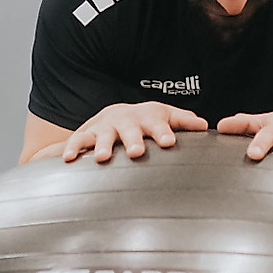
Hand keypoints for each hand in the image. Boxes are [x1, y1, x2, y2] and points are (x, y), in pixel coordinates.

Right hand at [62, 102, 208, 162]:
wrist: (115, 113)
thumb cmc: (146, 120)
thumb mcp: (165, 116)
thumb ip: (183, 121)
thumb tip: (204, 125)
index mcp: (148, 118)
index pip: (158, 125)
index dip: (163, 132)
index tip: (169, 142)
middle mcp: (126, 122)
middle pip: (130, 132)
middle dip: (133, 141)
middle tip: (136, 152)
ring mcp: (106, 128)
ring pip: (104, 137)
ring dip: (104, 147)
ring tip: (104, 158)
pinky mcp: (88, 135)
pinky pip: (79, 141)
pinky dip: (72, 149)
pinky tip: (68, 159)